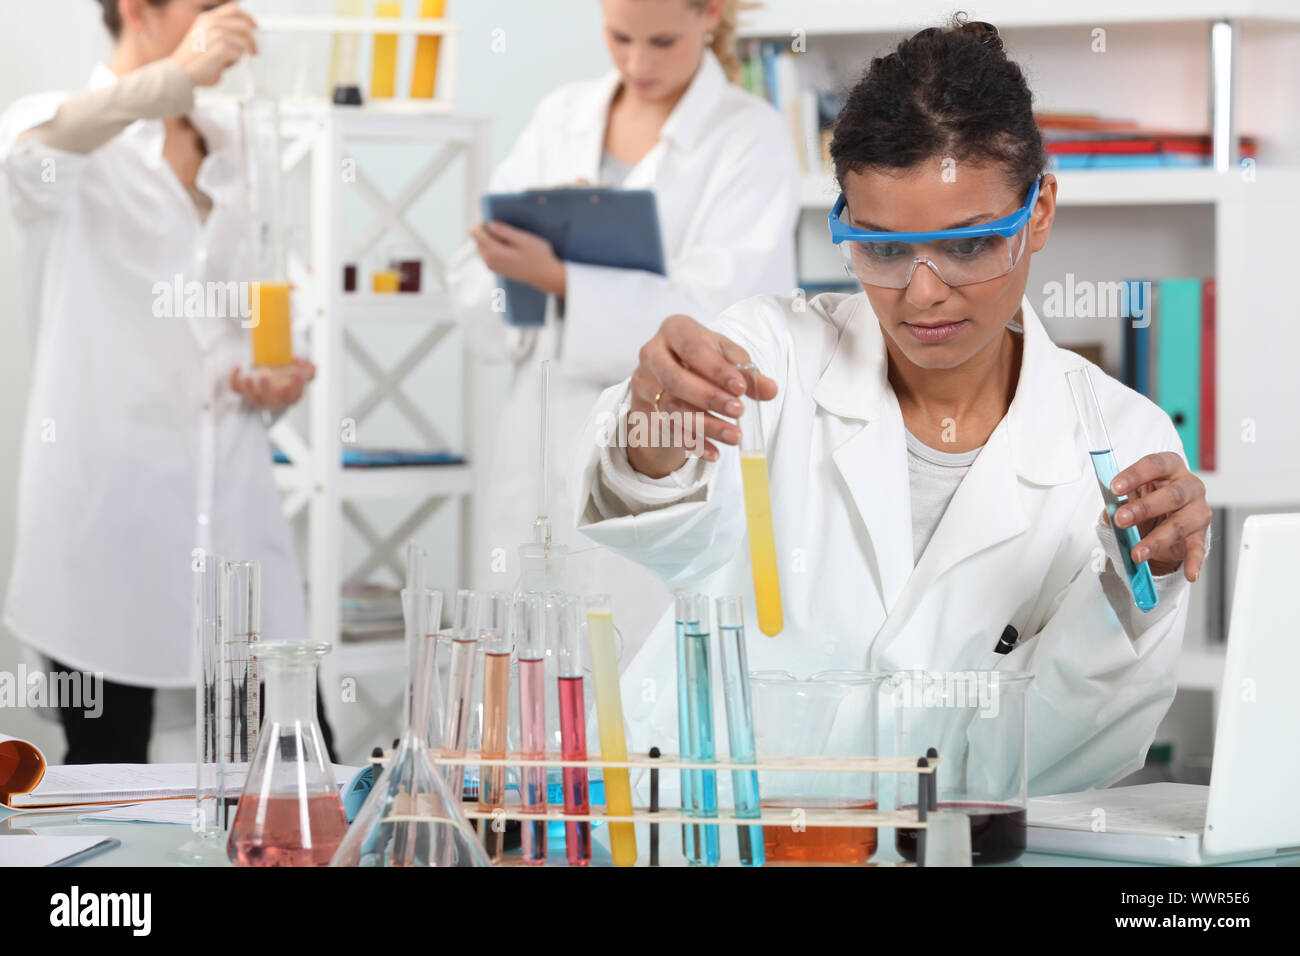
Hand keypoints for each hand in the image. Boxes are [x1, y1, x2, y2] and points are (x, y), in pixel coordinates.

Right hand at [170, 4, 258, 87]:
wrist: (180, 71)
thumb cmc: (193, 58)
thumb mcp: (204, 36)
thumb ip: (222, 31)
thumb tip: (245, 34)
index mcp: (207, 18)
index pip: (234, 9)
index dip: (248, 18)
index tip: (255, 27)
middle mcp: (212, 23)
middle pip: (244, 26)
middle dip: (252, 40)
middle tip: (254, 51)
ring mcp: (217, 34)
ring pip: (244, 42)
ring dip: (240, 55)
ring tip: (227, 61)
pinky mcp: (222, 48)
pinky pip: (240, 54)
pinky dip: (235, 62)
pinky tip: (223, 65)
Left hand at [230, 358, 315, 412]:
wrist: (272, 379)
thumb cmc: (288, 376)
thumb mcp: (302, 373)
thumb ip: (308, 369)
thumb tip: (305, 364)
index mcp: (288, 398)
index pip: (294, 397)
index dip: (297, 387)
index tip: (298, 373)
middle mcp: (272, 400)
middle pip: (270, 400)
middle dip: (266, 387)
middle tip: (265, 373)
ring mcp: (257, 397)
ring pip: (251, 397)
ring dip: (248, 387)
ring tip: (249, 375)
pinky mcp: (243, 390)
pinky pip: (236, 388)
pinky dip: (234, 379)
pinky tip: (238, 367)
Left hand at [470, 220, 565, 296]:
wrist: (545, 276)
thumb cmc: (538, 257)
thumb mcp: (524, 239)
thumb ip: (505, 231)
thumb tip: (490, 224)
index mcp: (494, 252)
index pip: (475, 232)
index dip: (483, 223)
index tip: (496, 220)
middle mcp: (489, 261)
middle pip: (477, 239)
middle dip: (487, 231)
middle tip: (506, 229)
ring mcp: (492, 266)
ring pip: (482, 246)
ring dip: (491, 239)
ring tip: (509, 238)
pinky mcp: (496, 269)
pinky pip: (488, 253)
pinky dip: (494, 247)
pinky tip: (509, 247)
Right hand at [625, 314, 777, 477]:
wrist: (667, 376)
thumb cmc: (700, 359)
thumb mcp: (724, 358)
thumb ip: (746, 372)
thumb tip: (770, 390)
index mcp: (674, 330)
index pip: (694, 348)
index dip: (717, 369)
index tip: (741, 388)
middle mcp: (652, 354)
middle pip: (675, 379)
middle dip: (709, 398)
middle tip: (738, 411)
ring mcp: (643, 384)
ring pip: (672, 409)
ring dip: (706, 425)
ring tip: (734, 436)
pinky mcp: (641, 411)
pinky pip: (667, 431)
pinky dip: (693, 444)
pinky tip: (714, 452)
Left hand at [1103, 451, 1210, 581]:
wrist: (1167, 515)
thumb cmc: (1149, 497)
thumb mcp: (1132, 494)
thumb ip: (1120, 500)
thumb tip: (1108, 514)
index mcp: (1171, 467)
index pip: (1155, 465)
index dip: (1135, 475)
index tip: (1114, 487)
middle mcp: (1189, 486)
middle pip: (1172, 495)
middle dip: (1144, 508)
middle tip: (1121, 519)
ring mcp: (1198, 510)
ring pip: (1179, 524)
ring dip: (1157, 540)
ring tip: (1137, 553)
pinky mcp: (1200, 533)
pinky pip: (1197, 548)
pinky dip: (1193, 561)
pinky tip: (1190, 574)